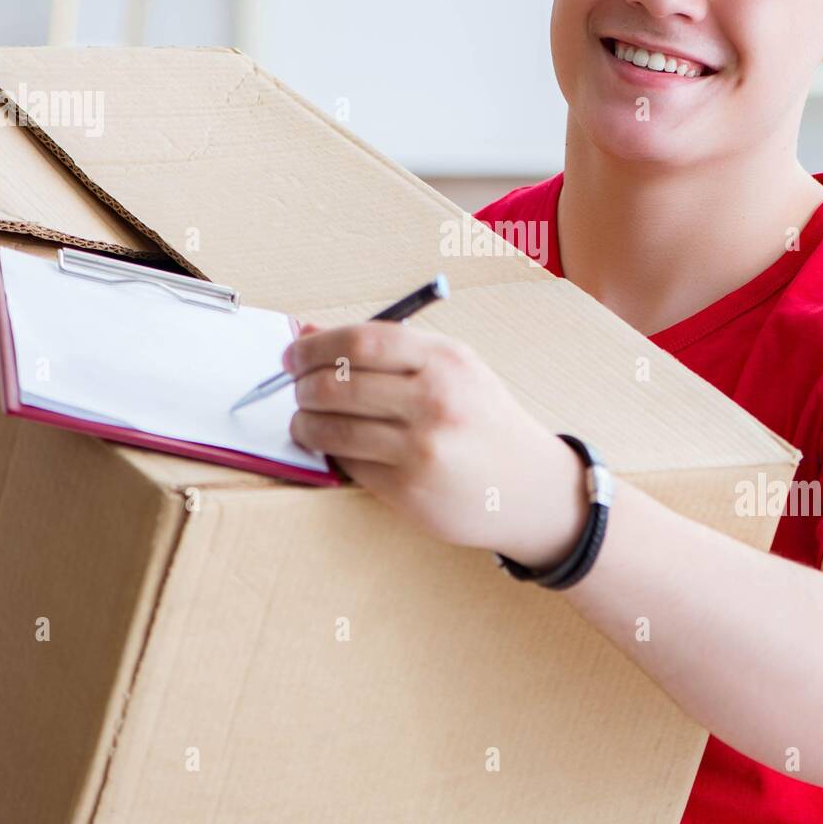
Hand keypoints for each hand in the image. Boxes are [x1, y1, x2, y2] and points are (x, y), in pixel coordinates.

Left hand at [284, 319, 589, 564]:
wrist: (529, 485)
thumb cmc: (482, 419)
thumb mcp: (450, 369)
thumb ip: (385, 350)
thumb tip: (307, 334)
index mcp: (445, 360)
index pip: (360, 341)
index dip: (314, 348)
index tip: (293, 356)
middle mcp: (435, 400)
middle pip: (336, 385)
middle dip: (301, 386)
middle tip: (296, 389)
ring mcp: (421, 447)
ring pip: (332, 428)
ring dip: (304, 423)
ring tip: (305, 421)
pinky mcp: (408, 489)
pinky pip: (348, 463)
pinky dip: (331, 453)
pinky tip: (338, 447)